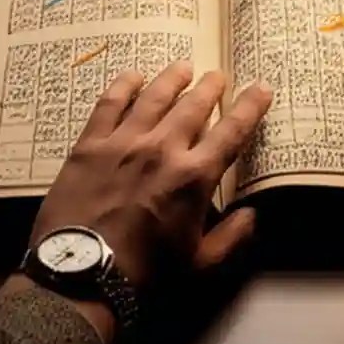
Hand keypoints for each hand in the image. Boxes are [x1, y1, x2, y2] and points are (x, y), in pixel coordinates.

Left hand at [25, 60, 271, 328]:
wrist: (82, 276)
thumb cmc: (146, 276)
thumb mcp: (201, 264)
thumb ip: (232, 237)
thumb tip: (252, 215)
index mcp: (194, 177)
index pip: (232, 131)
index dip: (250, 107)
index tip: (260, 88)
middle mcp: (162, 149)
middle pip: (193, 105)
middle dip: (210, 87)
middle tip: (218, 76)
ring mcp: (123, 143)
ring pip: (153, 96)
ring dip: (172, 79)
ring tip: (182, 66)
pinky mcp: (90, 145)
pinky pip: (109, 104)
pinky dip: (124, 86)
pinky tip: (133, 76)